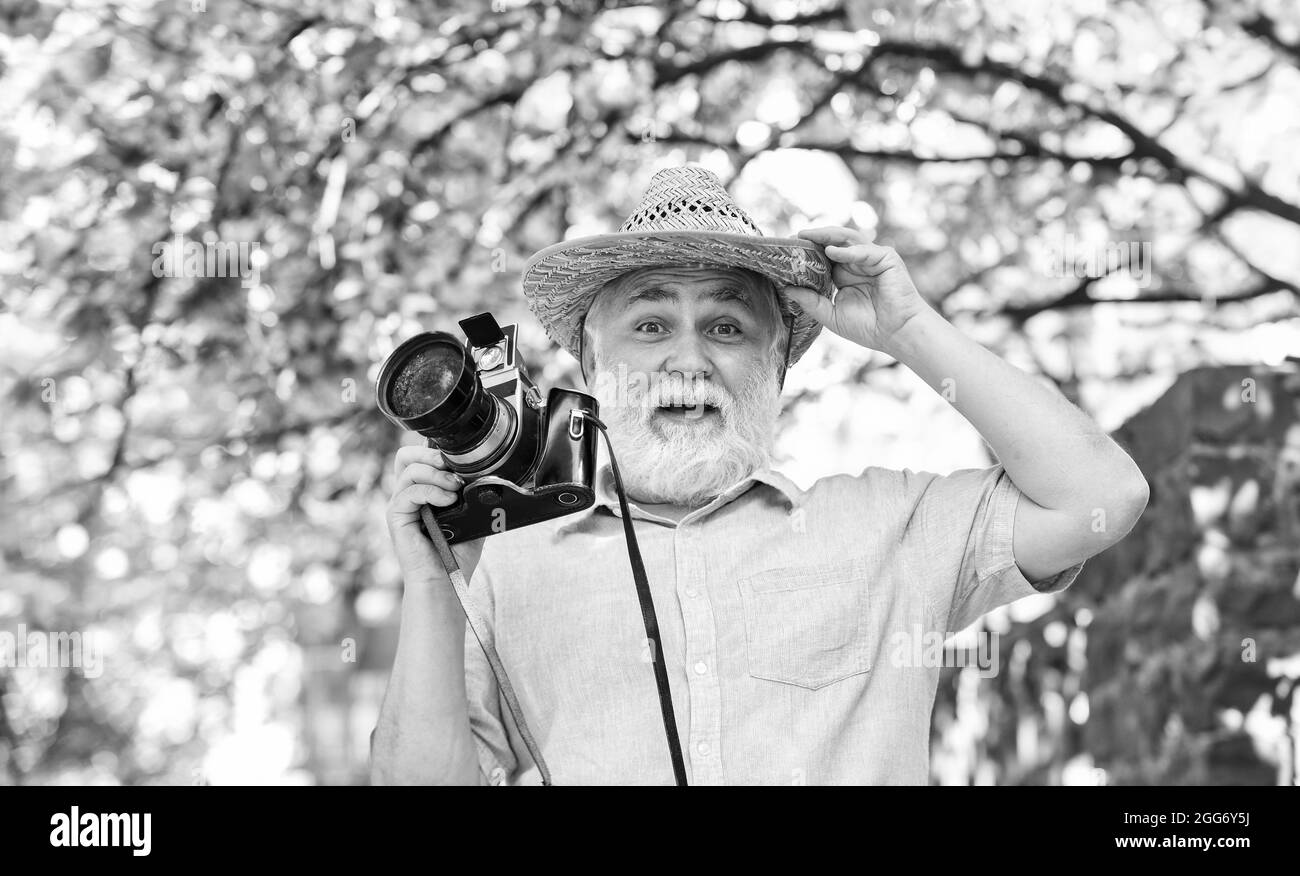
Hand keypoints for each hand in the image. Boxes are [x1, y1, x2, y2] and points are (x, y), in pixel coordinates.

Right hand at [386, 444, 485, 587]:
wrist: (446, 581)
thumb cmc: (457, 554)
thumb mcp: (473, 518)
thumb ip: (474, 496)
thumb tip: (489, 475)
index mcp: (423, 492)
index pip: (419, 457)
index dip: (435, 451)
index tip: (459, 460)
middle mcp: (408, 495)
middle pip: (405, 456)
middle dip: (429, 454)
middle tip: (451, 466)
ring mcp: (400, 505)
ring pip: (408, 470)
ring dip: (436, 474)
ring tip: (455, 490)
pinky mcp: (396, 517)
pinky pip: (408, 492)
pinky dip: (430, 491)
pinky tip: (447, 501)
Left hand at [783, 226, 935, 355]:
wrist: (896, 334)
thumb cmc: (868, 327)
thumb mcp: (831, 315)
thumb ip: (811, 302)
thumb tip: (787, 289)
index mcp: (844, 275)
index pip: (822, 256)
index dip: (806, 252)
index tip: (786, 251)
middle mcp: (857, 263)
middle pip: (832, 243)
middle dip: (813, 238)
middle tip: (792, 237)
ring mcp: (871, 258)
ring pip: (846, 239)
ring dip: (826, 236)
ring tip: (806, 235)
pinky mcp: (886, 257)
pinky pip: (863, 250)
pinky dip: (846, 250)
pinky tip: (830, 252)